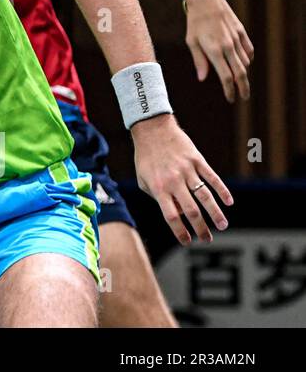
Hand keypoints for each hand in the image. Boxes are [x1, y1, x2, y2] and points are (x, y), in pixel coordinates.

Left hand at [132, 115, 233, 244]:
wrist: (152, 130)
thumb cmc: (146, 158)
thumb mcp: (143, 179)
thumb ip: (157, 197)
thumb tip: (179, 212)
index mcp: (159, 188)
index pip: (171, 216)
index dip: (180, 231)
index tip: (188, 242)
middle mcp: (174, 181)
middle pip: (191, 210)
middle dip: (201, 228)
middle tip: (208, 239)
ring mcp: (187, 170)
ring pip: (205, 196)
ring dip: (215, 213)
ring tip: (223, 225)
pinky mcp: (197, 160)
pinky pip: (212, 178)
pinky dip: (222, 190)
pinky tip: (229, 202)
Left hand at [184, 0, 253, 101]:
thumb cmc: (195, 22)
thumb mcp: (191, 42)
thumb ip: (199, 61)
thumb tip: (203, 79)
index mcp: (214, 51)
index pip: (226, 77)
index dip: (230, 90)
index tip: (231, 99)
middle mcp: (228, 46)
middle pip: (240, 73)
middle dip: (243, 88)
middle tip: (243, 97)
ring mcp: (237, 39)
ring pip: (245, 62)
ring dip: (243, 73)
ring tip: (240, 80)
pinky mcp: (242, 32)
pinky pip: (249, 50)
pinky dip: (247, 59)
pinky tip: (243, 62)